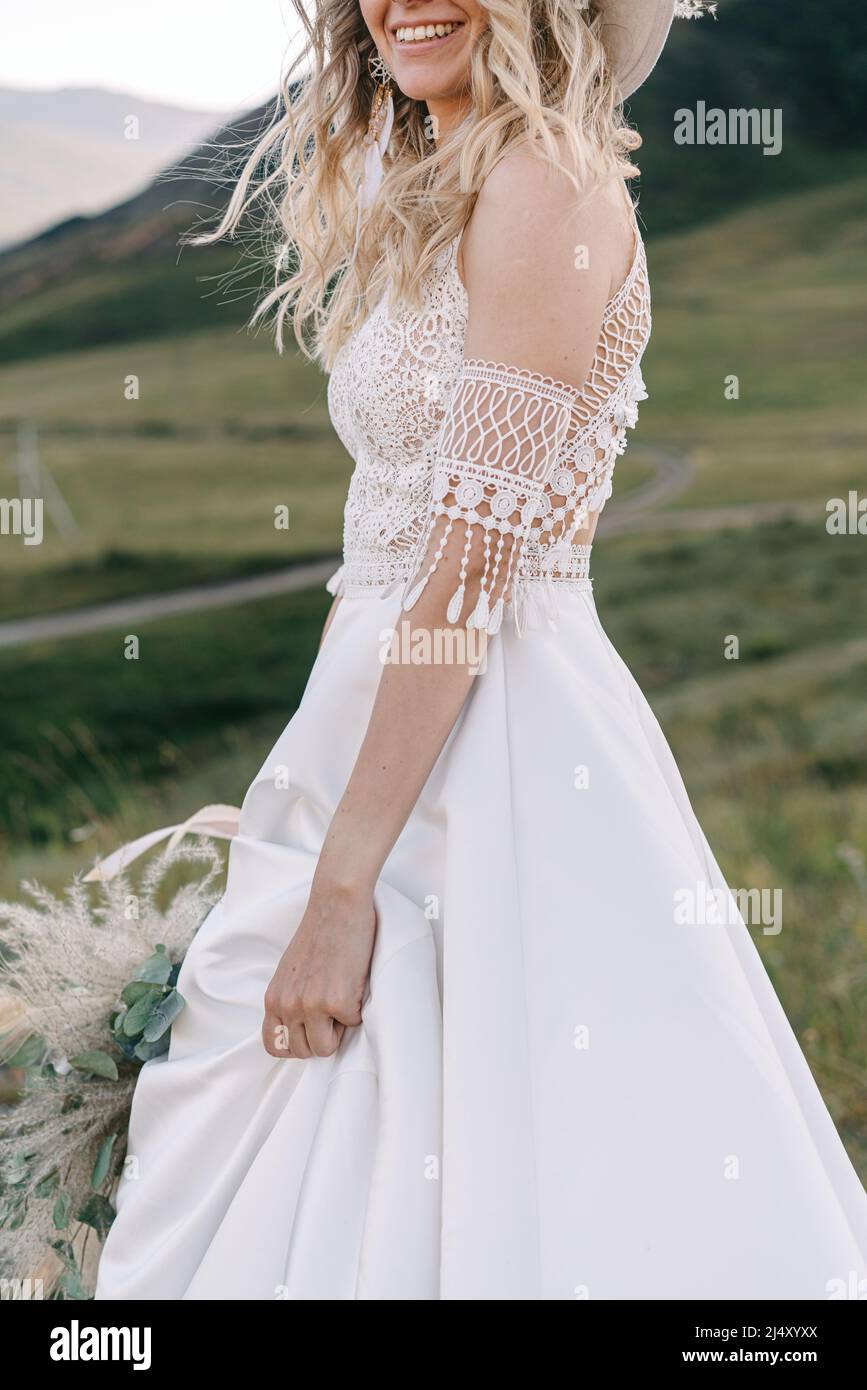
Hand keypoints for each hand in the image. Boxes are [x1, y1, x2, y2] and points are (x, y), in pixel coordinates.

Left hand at [262, 882, 376, 1059]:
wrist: (337, 904)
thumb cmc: (320, 932)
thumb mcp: (291, 972)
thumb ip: (290, 999)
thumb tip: (302, 1027)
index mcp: (273, 999)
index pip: (274, 1046)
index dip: (296, 1044)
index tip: (311, 1030)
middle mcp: (288, 1006)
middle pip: (304, 1051)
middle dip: (322, 1036)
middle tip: (333, 1008)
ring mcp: (312, 1006)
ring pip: (326, 1048)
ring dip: (339, 1030)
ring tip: (343, 998)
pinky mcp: (338, 1002)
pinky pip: (354, 1023)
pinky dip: (359, 1008)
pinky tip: (355, 981)